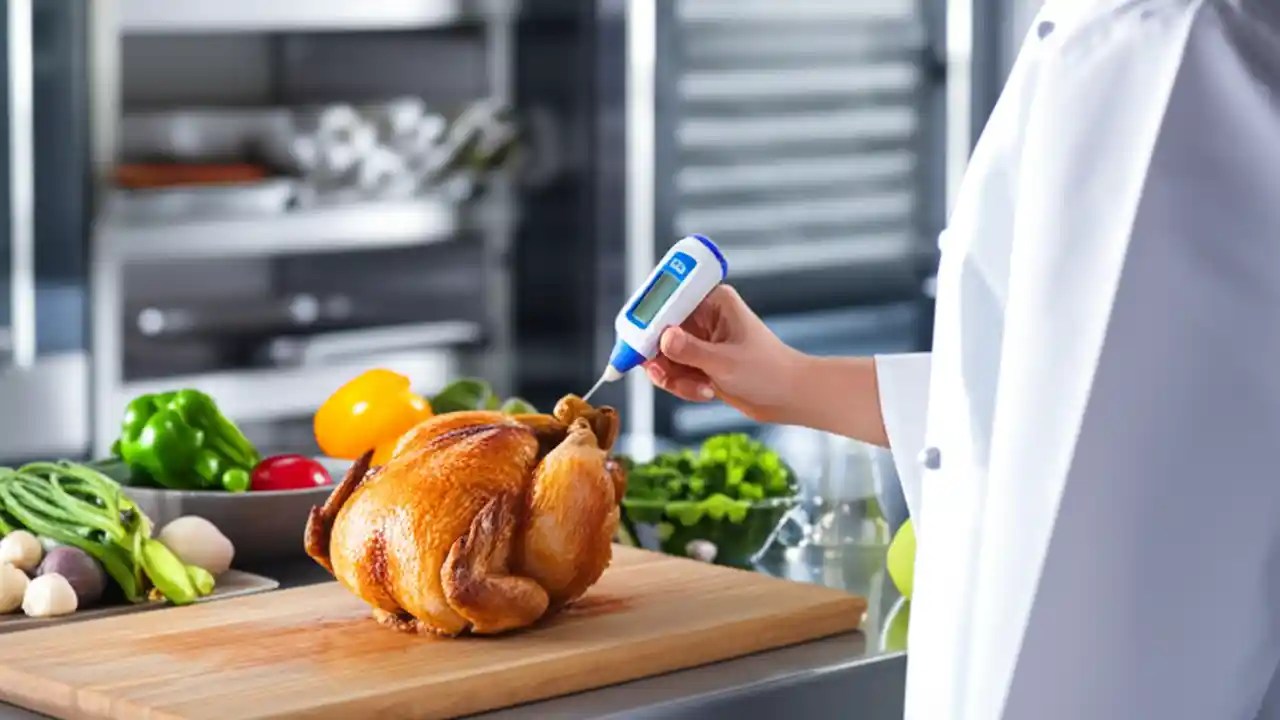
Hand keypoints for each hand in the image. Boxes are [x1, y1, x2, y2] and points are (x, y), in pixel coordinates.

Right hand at [643, 285, 803, 423]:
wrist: (787, 397)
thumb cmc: (768, 372)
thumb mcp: (726, 363)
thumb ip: (691, 351)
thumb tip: (662, 338)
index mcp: (712, 301)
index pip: (669, 299)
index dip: (649, 318)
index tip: (640, 340)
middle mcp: (702, 316)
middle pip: (657, 330)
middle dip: (660, 358)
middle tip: (664, 374)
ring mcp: (698, 340)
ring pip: (662, 356)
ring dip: (674, 377)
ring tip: (700, 388)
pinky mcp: (698, 361)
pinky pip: (673, 372)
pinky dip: (682, 386)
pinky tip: (706, 392)